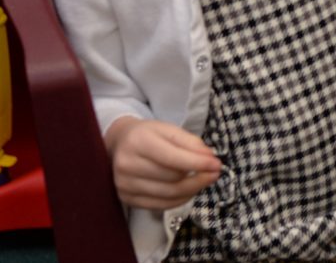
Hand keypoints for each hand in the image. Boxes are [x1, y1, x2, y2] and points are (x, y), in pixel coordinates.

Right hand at [105, 116, 221, 210]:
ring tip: (204, 180)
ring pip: (168, 195)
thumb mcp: (168, 129)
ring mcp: (125, 185)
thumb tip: (209, 158)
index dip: (197, 164)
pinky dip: (179, 200)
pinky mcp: (127, 199)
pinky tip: (189, 191)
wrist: (119, 144)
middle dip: (198, 177)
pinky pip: (160, 206)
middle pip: (171, 179)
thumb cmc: (148, 135)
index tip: (217, 164)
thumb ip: (190, 142)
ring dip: (192, 190)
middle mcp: (127, 165)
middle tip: (214, 173)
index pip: (172, 158)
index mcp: (138, 142)